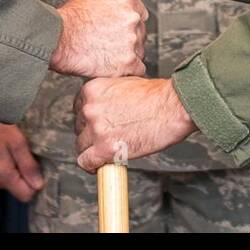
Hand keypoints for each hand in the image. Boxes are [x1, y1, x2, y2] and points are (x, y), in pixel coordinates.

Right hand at [0, 113, 44, 201]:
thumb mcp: (16, 142)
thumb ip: (27, 164)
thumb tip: (38, 185)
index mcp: (3, 176)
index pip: (25, 195)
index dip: (36, 183)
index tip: (42, 168)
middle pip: (20, 188)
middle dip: (29, 175)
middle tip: (33, 155)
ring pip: (13, 180)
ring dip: (21, 169)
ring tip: (25, 150)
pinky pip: (6, 173)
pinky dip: (13, 164)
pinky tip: (15, 149)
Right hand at [50, 0, 147, 77]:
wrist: (58, 38)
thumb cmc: (69, 20)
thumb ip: (111, 4)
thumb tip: (114, 9)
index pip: (140, 14)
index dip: (130, 25)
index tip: (122, 31)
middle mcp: (132, 17)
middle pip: (140, 33)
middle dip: (127, 40)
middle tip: (110, 46)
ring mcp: (131, 40)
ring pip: (138, 51)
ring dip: (126, 56)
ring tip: (107, 57)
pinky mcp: (128, 61)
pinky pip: (137, 69)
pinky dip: (126, 71)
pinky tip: (113, 68)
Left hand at [74, 76, 194, 170]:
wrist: (171, 107)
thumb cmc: (155, 96)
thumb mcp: (123, 84)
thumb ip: (107, 94)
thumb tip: (103, 107)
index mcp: (92, 89)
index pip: (78, 108)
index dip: (89, 119)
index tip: (96, 125)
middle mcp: (90, 108)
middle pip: (79, 127)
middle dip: (91, 134)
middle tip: (106, 138)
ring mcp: (96, 128)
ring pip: (81, 146)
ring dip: (92, 150)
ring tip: (107, 151)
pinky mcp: (104, 148)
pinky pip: (86, 162)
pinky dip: (92, 166)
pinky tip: (102, 165)